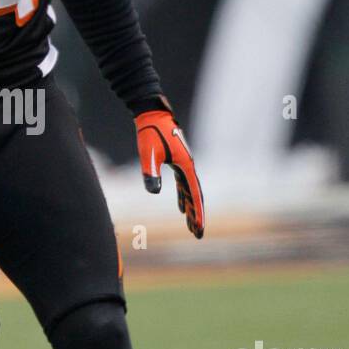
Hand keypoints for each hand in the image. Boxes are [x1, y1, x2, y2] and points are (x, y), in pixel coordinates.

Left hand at [134, 106, 204, 238]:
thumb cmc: (149, 132)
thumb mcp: (148, 153)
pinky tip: (182, 207)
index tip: (199, 230)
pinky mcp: (177, 161)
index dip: (198, 213)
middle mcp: (188, 166)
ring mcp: (183, 164)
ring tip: (191, 226)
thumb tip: (154, 192)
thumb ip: (151, 172)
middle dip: (197, 215)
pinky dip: (184, 196)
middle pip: (195, 195)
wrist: (152, 113)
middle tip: (197, 235)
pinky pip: (183, 184)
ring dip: (191, 208)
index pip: (195, 194)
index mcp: (185, 165)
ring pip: (190, 191)